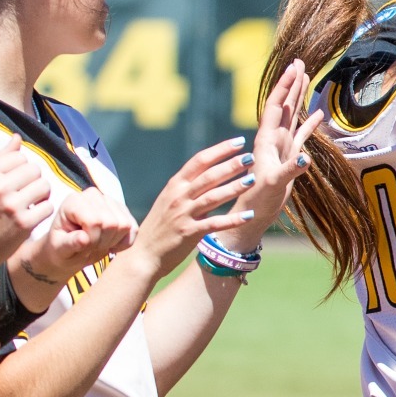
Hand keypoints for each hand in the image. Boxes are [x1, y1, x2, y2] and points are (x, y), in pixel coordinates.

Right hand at [0, 139, 51, 274]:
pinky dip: (42, 211)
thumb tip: (17, 137)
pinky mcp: (24, 223)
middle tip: (22, 194)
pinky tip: (30, 216)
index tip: (13, 181)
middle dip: (32, 181)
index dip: (21, 169)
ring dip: (40, 195)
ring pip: (44, 186)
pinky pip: (47, 206)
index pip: (20, 156)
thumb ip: (0, 159)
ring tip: (28, 203)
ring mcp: (12, 205)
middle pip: (35, 170)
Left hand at [12, 189, 136, 288]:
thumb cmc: (60, 248)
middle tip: (91, 247)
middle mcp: (93, 195)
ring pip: (125, 225)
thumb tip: (84, 239)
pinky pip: (134, 228)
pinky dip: (125, 242)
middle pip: (112, 223)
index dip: (93, 239)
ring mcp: (110, 200)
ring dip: (114, 242)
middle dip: (103, 242)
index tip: (83, 247)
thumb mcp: (59, 249)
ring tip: (99, 245)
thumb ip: (69, 244)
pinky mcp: (123, 209)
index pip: (95, 220)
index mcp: (74, 201)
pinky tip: (111, 244)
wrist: (69, 249)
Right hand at [120, 138, 258, 278]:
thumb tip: (210, 171)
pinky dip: (232, 219)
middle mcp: (178, 197)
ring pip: (212, 197)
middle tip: (251, 157)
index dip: (220, 150)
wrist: (143, 255)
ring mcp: (183, 214)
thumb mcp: (169, 200)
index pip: (199, 161)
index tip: (239, 142)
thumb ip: (188, 187)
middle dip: (230, 165)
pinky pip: (214, 224)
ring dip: (234, 188)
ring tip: (252, 180)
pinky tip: (248, 215)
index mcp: (175, 185)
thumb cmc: (160, 227)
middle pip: (208, 176)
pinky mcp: (188, 233)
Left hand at [219, 60, 323, 252]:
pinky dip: (310, 123)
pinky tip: (319, 114)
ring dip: (298, 97)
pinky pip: (301, 134)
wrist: (253, 214)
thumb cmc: (259, 199)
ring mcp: (281, 147)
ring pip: (292, 115)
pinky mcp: (289, 157)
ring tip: (306, 77)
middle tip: (300, 62)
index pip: (276, 105)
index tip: (294, 67)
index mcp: (266, 139)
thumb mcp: (274, 184)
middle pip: (283, 103)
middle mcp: (273, 138)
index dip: (285, 86)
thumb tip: (306, 157)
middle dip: (291, 83)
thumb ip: (290, 170)